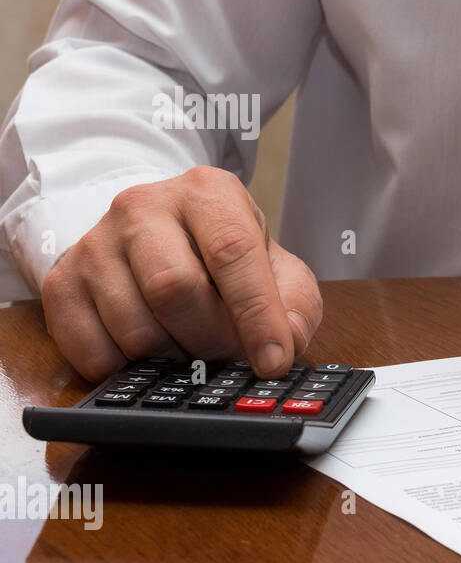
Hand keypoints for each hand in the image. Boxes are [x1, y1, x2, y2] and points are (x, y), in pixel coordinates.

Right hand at [40, 166, 321, 380]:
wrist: (156, 233)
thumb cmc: (224, 254)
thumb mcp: (277, 267)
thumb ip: (296, 303)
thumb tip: (287, 343)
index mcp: (207, 193)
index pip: (231, 252)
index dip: (257, 315)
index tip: (273, 362)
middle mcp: (143, 207)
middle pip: (174, 288)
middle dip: (211, 339)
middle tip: (227, 355)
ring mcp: (96, 243)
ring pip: (132, 326)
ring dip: (171, 358)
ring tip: (189, 348)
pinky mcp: (62, 281)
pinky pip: (89, 348)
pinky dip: (125, 370)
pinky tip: (147, 357)